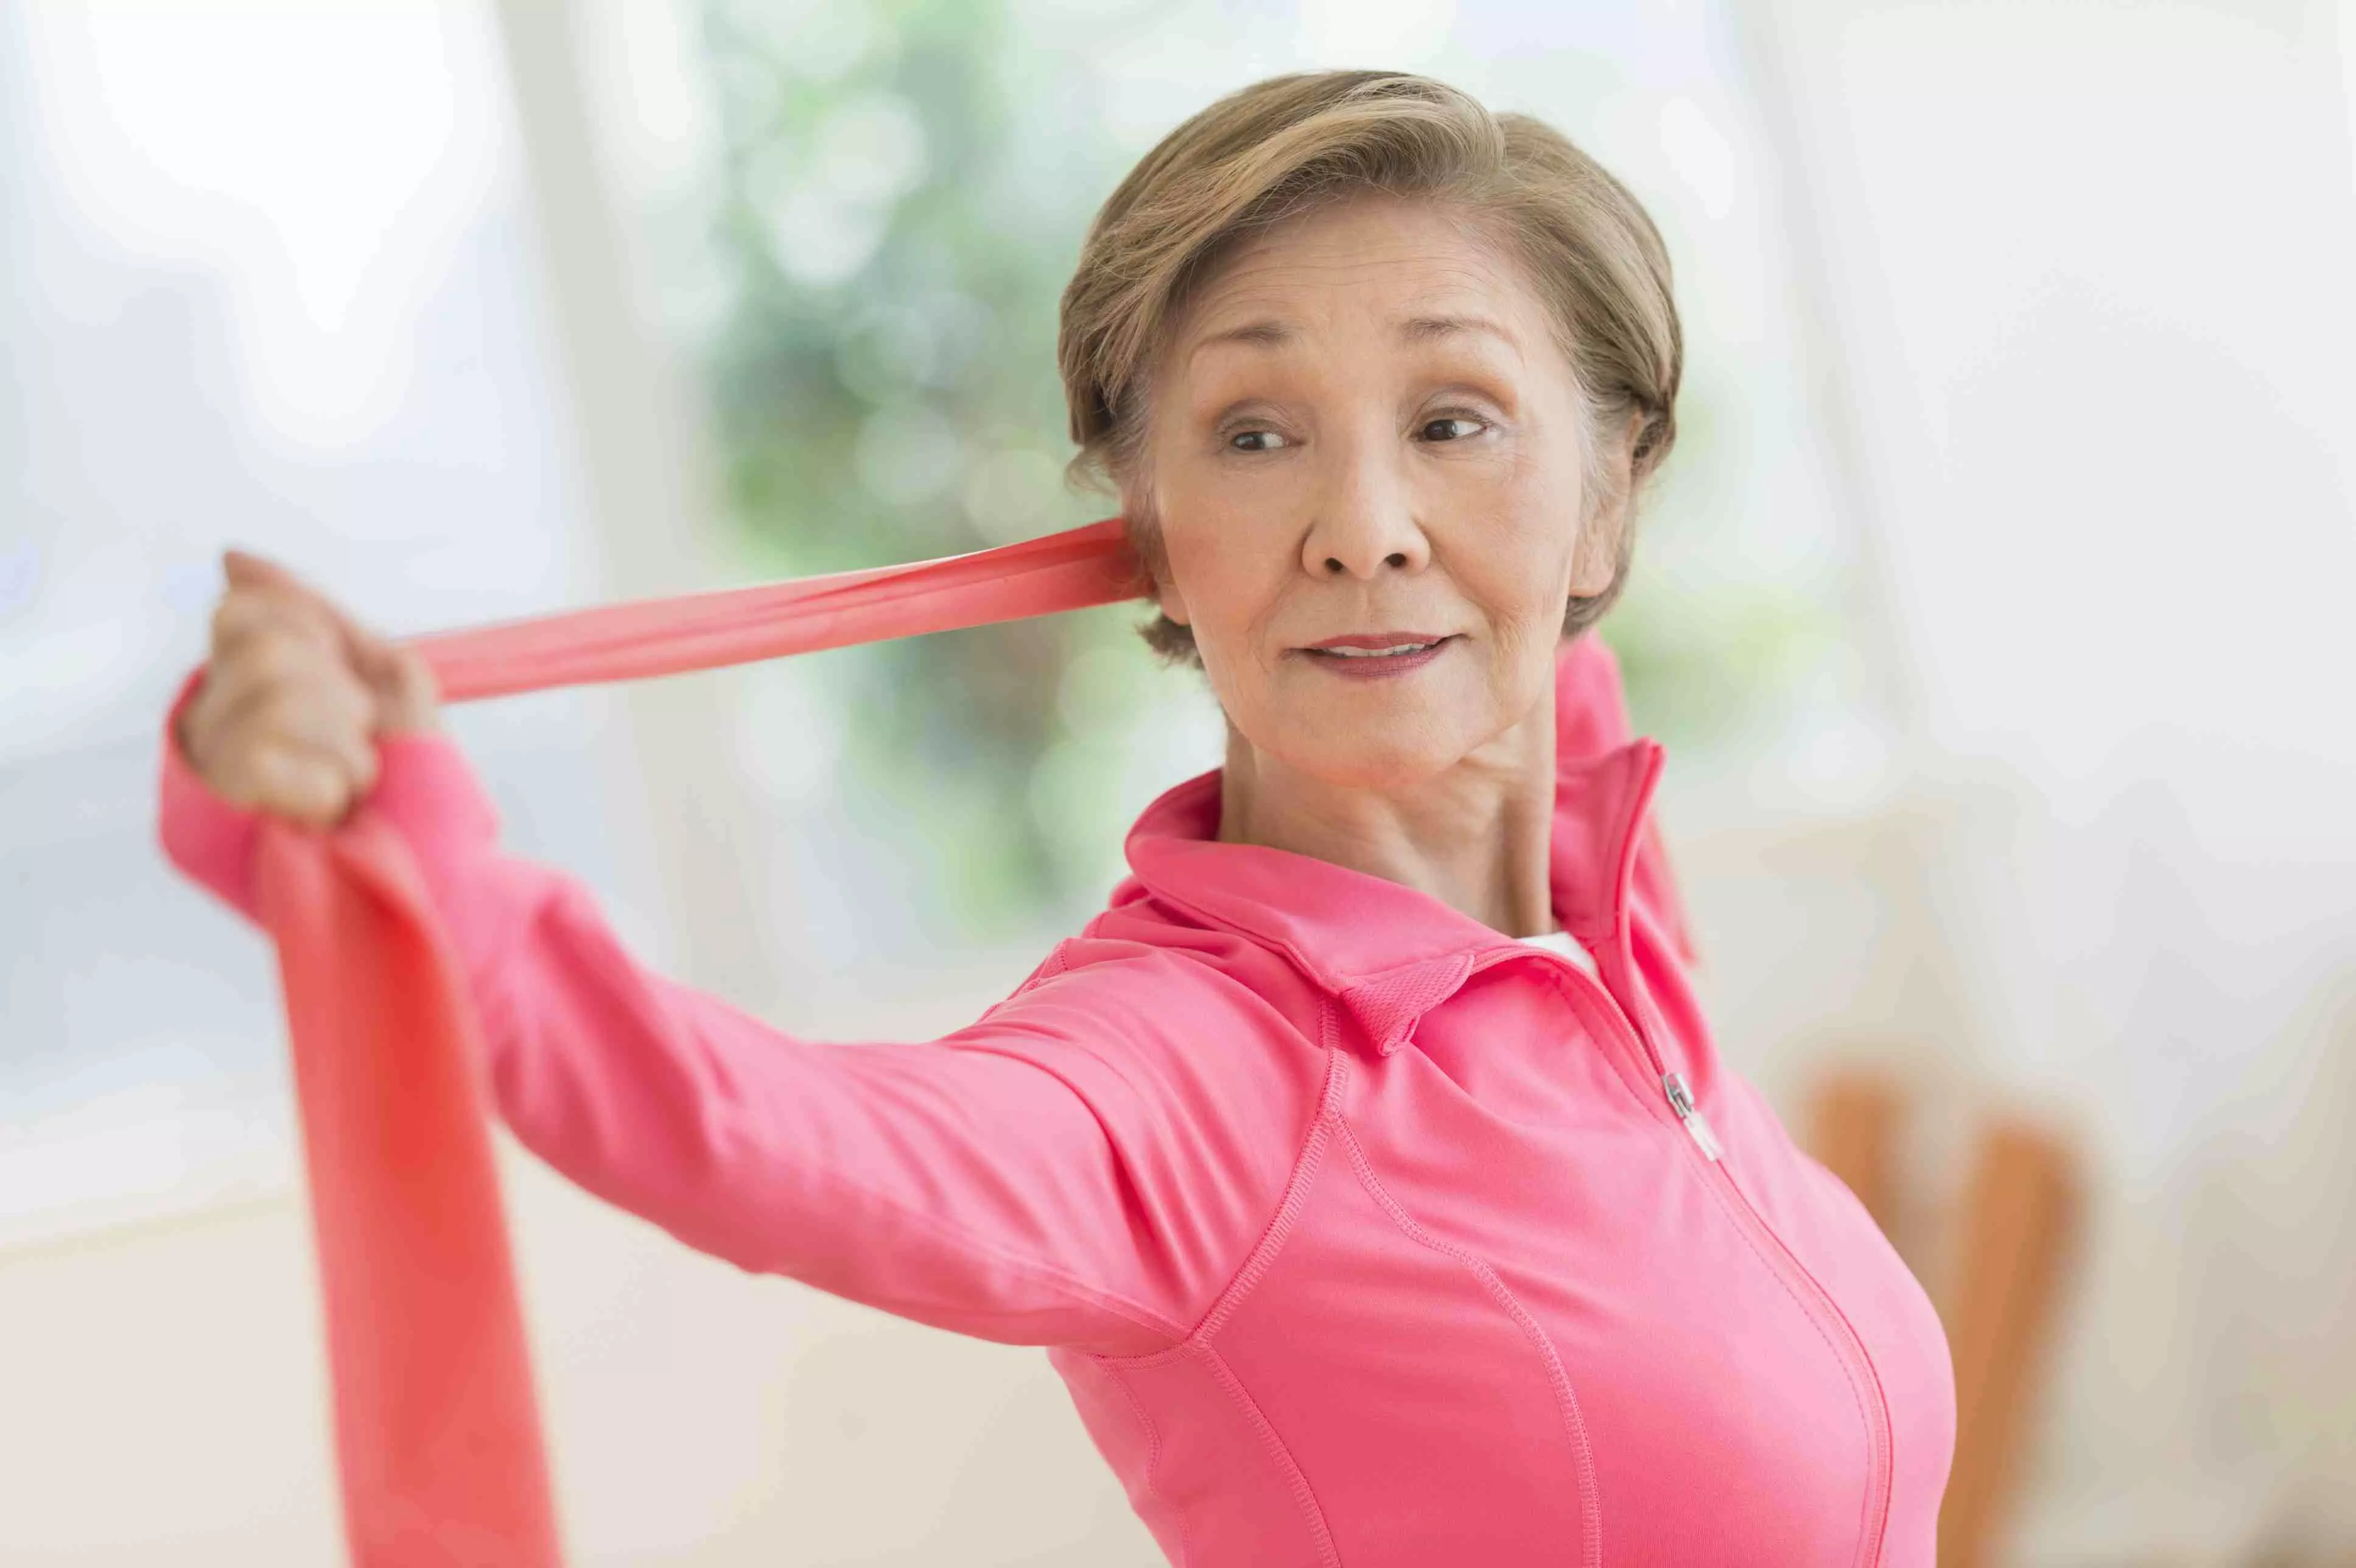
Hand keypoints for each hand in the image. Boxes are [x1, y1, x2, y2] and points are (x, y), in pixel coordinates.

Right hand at [176, 551, 441, 825]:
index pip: (241, 612)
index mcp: (243, 679)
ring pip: (272, 700)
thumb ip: (310, 610)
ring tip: (353, 783)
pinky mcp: (219, 815)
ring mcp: (210, 767)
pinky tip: (328, 811)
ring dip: (343, 743)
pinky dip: (322, 783)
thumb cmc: (409, 769)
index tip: (349, 684)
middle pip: (264, 651)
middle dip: (337, 694)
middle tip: (355, 739)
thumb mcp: (381, 672)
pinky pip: (264, 758)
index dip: (312, 637)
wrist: (436, 856)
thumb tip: (230, 557)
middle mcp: (210, 718)